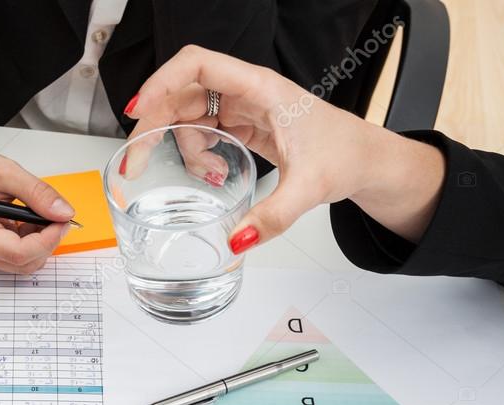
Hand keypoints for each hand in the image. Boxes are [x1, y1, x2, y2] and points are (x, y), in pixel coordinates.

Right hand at [0, 142, 74, 273]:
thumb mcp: (6, 172)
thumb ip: (37, 193)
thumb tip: (63, 213)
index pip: (19, 253)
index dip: (48, 240)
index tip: (62, 221)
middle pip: (23, 263)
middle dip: (47, 242)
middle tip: (57, 216)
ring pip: (22, 262)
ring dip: (39, 242)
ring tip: (37, 214)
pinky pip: (14, 256)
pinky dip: (28, 241)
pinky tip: (25, 220)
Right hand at [125, 46, 444, 250]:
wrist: (366, 160)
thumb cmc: (347, 154)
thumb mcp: (311, 187)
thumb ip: (273, 216)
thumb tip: (237, 240)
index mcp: (261, 87)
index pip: (198, 65)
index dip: (162, 81)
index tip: (139, 111)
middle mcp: (246, 90)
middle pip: (181, 92)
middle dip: (155, 124)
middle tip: (137, 161)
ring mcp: (242, 106)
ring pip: (188, 113)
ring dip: (180, 145)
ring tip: (207, 177)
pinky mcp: (242, 123)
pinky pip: (204, 131)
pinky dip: (200, 154)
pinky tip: (217, 174)